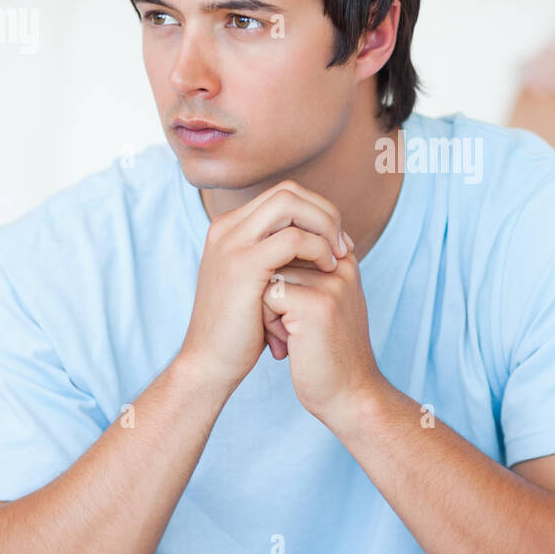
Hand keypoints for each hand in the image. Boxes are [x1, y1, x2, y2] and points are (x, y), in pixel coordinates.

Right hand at [179, 179, 350, 393]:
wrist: (211, 363)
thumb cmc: (242, 328)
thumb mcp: (261, 281)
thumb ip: (279, 255)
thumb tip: (321, 238)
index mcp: (231, 228)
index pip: (284, 194)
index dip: (318, 211)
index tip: (339, 242)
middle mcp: (227, 228)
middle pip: (288, 191)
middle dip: (325, 213)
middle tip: (343, 245)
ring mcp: (232, 243)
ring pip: (290, 203)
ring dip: (324, 225)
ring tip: (338, 256)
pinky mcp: (243, 265)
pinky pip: (293, 238)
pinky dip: (318, 248)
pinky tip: (328, 270)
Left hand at [262, 251, 382, 426]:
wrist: (349, 394)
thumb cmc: (326, 350)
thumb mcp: (321, 302)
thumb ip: (303, 271)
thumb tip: (264, 247)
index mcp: (342, 259)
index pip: (287, 245)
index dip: (279, 281)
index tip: (297, 312)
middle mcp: (340, 263)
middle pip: (275, 259)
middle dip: (272, 293)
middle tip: (291, 327)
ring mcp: (331, 283)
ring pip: (267, 276)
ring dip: (268, 311)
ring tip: (291, 336)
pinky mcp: (315, 304)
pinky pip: (266, 296)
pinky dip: (268, 324)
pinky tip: (288, 345)